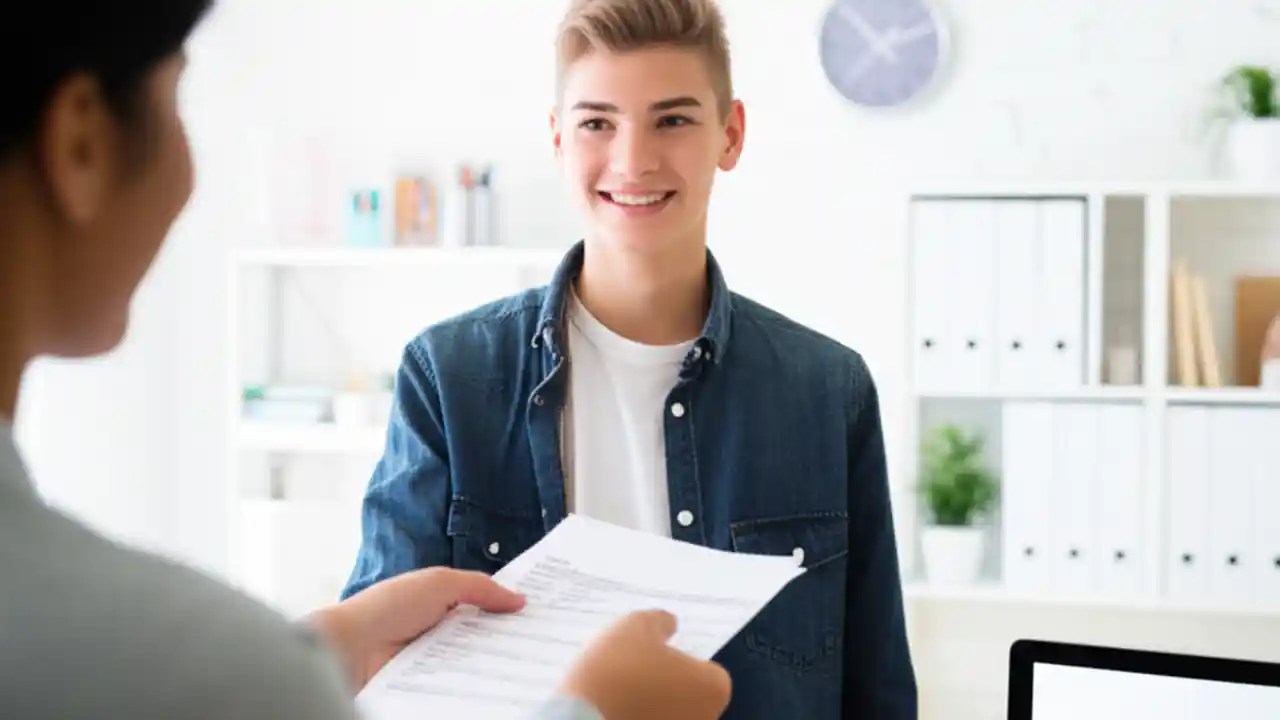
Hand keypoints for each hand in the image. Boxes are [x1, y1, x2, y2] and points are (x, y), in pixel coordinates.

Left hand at [310, 567, 524, 689]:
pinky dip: (477, 686)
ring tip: (534, 670)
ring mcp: (436, 660)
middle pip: (486, 639)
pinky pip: (460, 686)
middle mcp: (443, 632)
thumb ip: (480, 587)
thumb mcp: (439, 583)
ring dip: (499, 666)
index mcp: (444, 603)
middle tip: (548, 647)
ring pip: (477, 664)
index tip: (543, 616)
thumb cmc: (388, 607)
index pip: (486, 607)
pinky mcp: (430, 685)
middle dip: (513, 641)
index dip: (510, 610)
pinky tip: (503, 687)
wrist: (349, 648)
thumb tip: (519, 600)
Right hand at [558, 610, 731, 719]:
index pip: (707, 671)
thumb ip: (660, 622)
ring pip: (669, 717)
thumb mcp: (636, 626)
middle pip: (690, 698)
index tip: (653, 658)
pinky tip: (610, 715)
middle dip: (667, 688)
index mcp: (712, 688)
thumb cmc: (616, 672)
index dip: (679, 662)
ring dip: (651, 709)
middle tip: (632, 676)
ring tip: (616, 696)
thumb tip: (670, 624)